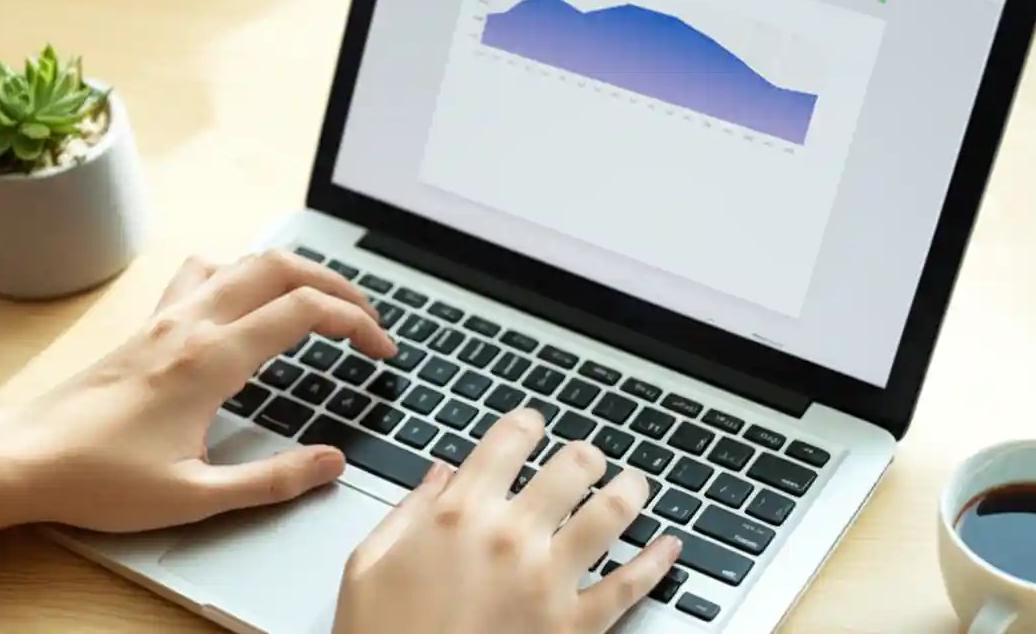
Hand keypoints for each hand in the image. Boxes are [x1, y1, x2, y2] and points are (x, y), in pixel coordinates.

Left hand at [0, 251, 397, 531]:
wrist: (22, 459)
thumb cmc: (99, 479)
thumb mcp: (195, 495)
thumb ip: (272, 480)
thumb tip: (331, 463)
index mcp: (212, 360)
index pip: (304, 311)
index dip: (357, 323)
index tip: (382, 348)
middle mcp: (192, 324)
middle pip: (281, 267)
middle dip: (339, 284)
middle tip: (368, 318)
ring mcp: (167, 317)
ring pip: (244, 261)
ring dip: (294, 270)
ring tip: (322, 300)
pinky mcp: (149, 325)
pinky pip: (202, 273)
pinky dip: (239, 272)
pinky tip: (246, 297)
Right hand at [334, 408, 681, 633]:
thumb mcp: (367, 564)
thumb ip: (407, 511)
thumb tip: (440, 475)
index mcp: (457, 514)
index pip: (510, 439)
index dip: (527, 424)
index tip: (533, 426)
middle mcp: (509, 536)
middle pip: (573, 465)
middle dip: (585, 456)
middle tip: (587, 460)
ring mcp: (547, 580)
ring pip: (611, 512)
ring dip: (629, 491)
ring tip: (634, 486)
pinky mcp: (573, 626)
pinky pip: (628, 586)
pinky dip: (656, 563)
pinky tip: (668, 547)